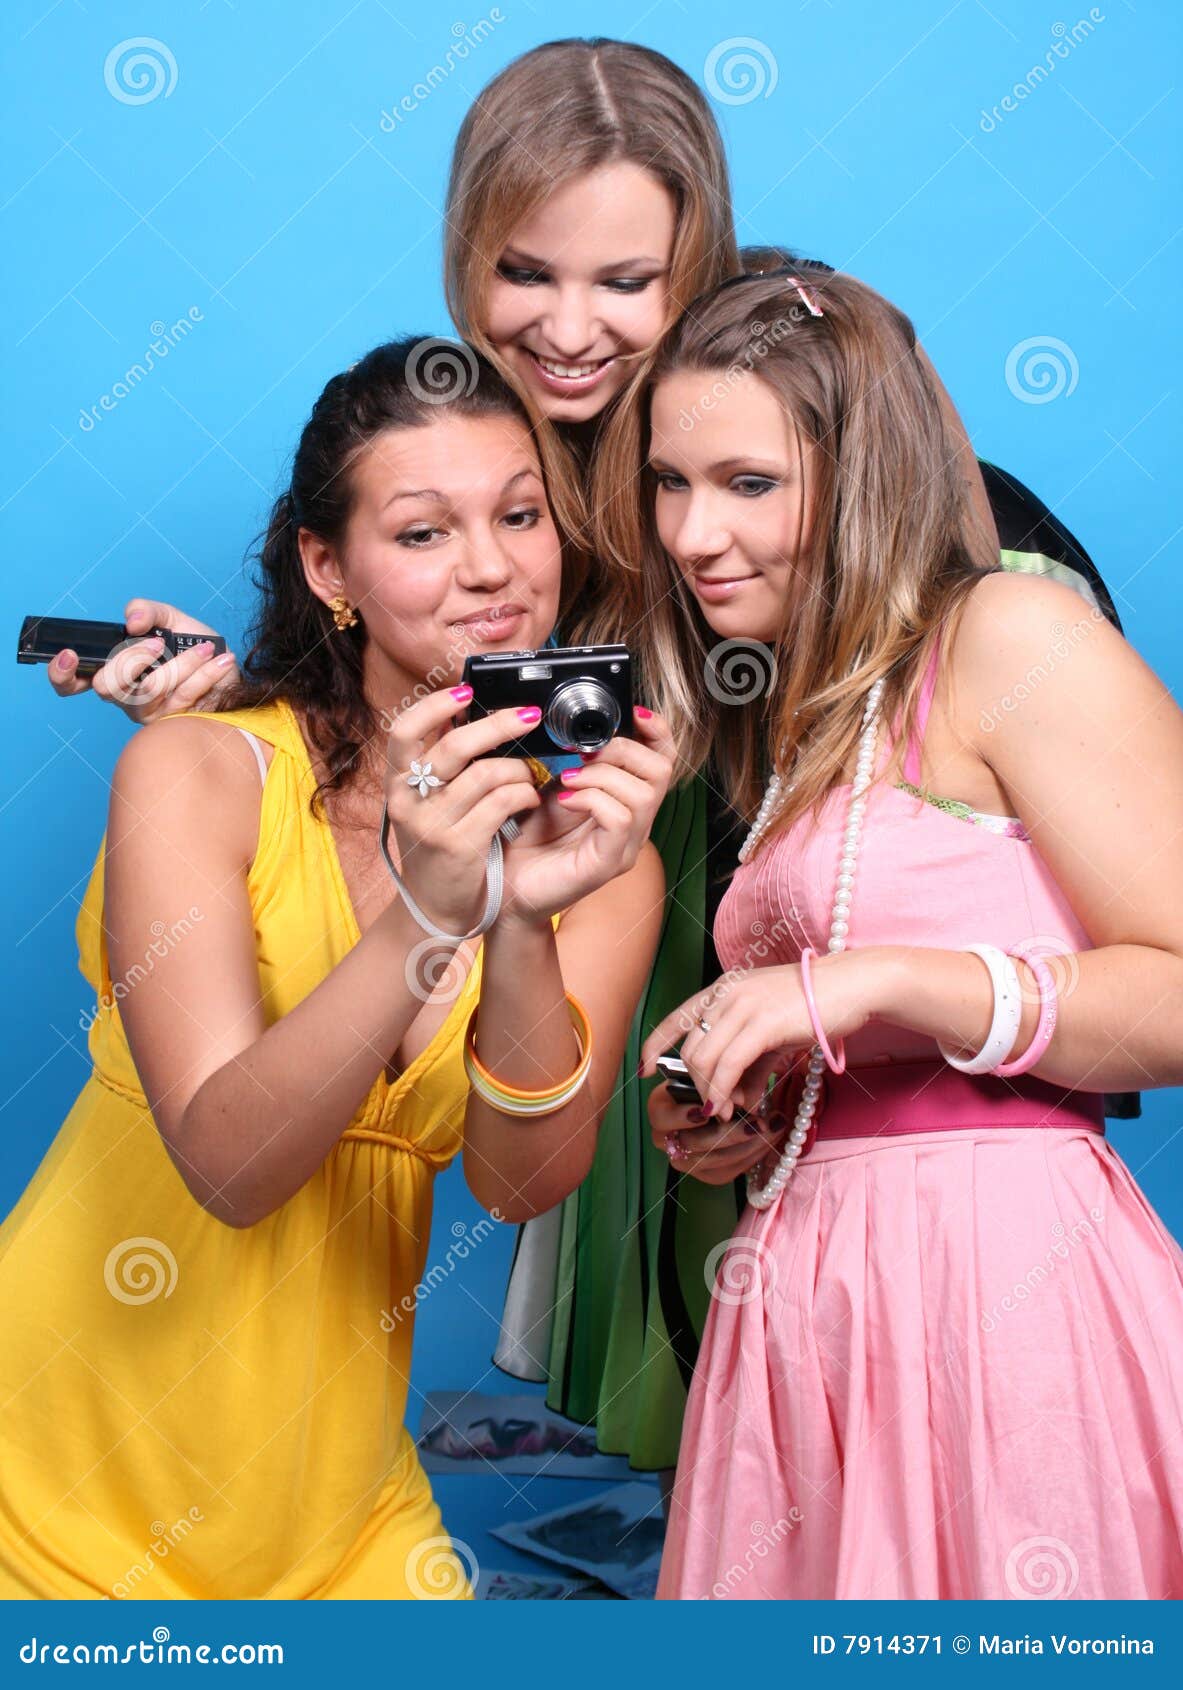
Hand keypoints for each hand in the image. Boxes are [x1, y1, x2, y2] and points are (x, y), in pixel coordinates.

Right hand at [46, 599, 237, 724]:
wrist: (228, 672)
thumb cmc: (194, 646)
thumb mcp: (170, 619)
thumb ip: (148, 610)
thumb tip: (132, 621)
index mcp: (113, 671)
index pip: (71, 684)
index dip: (62, 674)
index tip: (70, 655)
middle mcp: (124, 696)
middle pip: (108, 687)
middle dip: (133, 660)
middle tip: (157, 645)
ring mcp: (147, 713)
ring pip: (151, 689)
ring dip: (182, 663)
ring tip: (205, 648)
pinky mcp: (172, 723)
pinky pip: (184, 696)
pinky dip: (205, 673)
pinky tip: (220, 660)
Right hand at [382, 685, 542, 935]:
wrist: (434, 909)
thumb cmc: (438, 847)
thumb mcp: (427, 804)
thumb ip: (443, 768)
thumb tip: (478, 719)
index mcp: (397, 783)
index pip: (403, 730)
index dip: (435, 705)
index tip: (467, 690)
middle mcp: (406, 800)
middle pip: (454, 747)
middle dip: (498, 725)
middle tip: (530, 716)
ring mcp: (430, 824)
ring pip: (486, 774)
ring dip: (519, 769)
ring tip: (531, 774)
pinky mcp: (457, 846)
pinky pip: (500, 804)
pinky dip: (523, 796)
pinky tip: (530, 800)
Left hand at [498, 706, 674, 923]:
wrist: (502, 884)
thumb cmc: (526, 836)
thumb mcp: (551, 783)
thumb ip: (572, 758)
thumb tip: (573, 723)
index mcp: (625, 801)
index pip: (663, 760)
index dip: (657, 731)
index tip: (633, 713)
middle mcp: (635, 825)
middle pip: (661, 772)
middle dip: (622, 750)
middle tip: (583, 755)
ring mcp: (625, 847)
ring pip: (642, 794)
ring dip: (601, 775)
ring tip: (568, 780)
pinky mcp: (607, 864)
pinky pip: (619, 818)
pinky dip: (592, 799)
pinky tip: (565, 800)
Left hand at [640, 955, 882, 1119]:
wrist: (853, 986)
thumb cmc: (816, 1006)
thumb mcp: (774, 1034)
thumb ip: (752, 1064)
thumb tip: (740, 1100)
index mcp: (724, 989)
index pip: (676, 1017)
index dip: (655, 1045)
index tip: (645, 1070)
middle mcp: (726, 994)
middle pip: (690, 1049)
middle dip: (695, 1086)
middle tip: (713, 1110)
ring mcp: (743, 1006)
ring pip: (704, 1059)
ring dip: (709, 1094)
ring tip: (724, 1113)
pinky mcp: (762, 1024)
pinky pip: (728, 1066)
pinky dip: (722, 1092)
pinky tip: (731, 1108)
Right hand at [648, 1081, 788, 1185]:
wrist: (724, 1101)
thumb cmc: (713, 1081)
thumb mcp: (713, 1073)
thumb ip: (721, 1081)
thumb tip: (740, 1100)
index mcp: (659, 1108)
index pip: (662, 1116)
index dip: (684, 1116)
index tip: (708, 1111)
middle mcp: (667, 1139)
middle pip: (692, 1143)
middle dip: (727, 1133)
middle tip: (755, 1123)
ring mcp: (686, 1160)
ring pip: (714, 1161)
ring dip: (747, 1145)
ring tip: (771, 1127)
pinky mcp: (707, 1174)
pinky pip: (729, 1171)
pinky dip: (753, 1154)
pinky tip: (770, 1138)